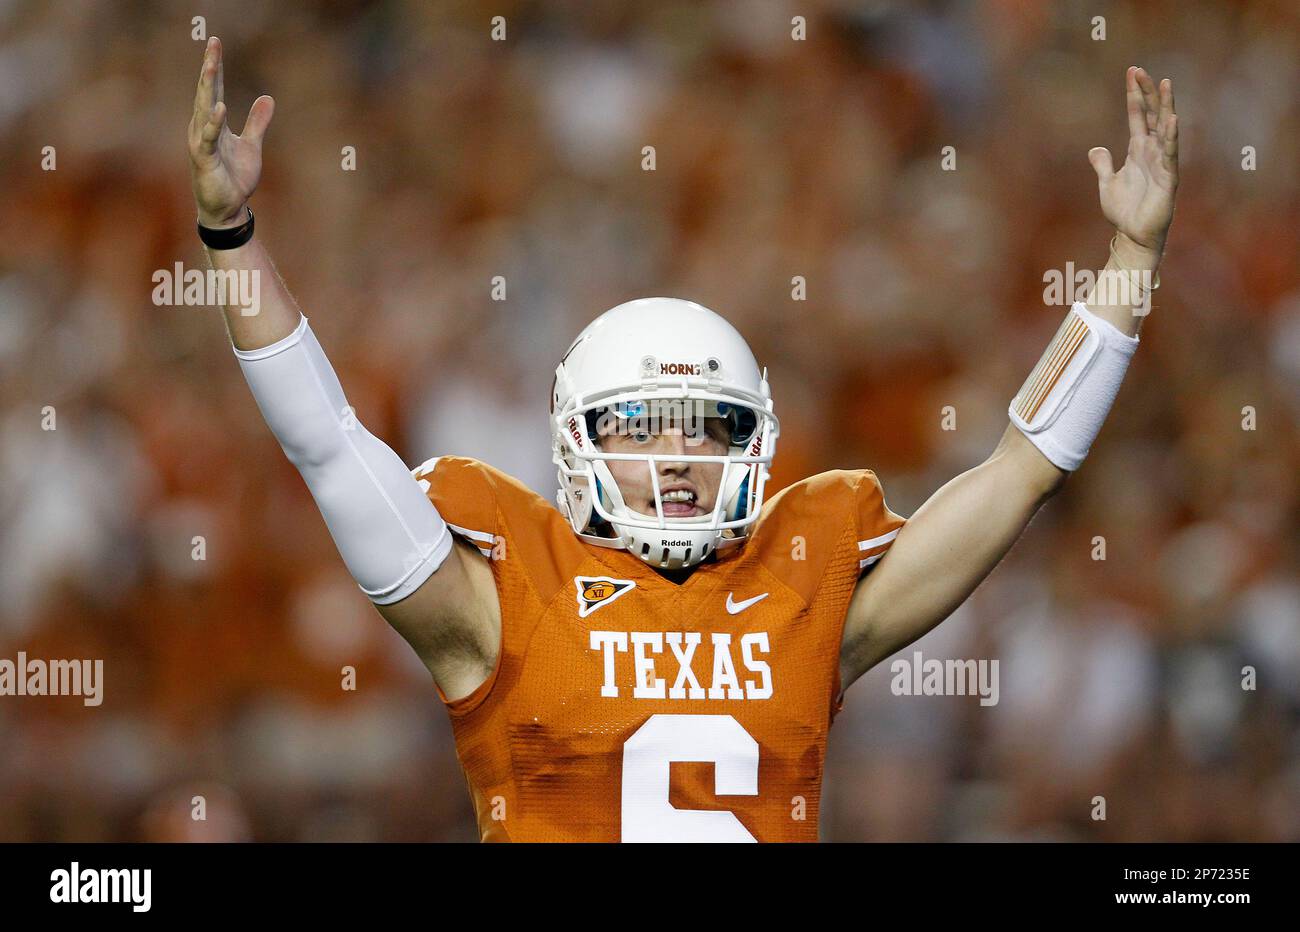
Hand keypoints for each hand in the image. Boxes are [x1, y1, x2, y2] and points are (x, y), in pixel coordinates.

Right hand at [188, 37, 274, 227]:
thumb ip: (257, 122)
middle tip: (213, 43)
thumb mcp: (252, 146)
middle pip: (207, 92)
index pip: (215, 89)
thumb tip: (268, 98)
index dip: (216, 67)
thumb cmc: (234, 178)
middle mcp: (203, 127)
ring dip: (208, 87)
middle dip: (210, 68)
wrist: (228, 209)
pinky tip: (220, 107)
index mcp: (214, 123)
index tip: (215, 43)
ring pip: (204, 109)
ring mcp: (202, 142)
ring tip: (212, 65)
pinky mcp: (204, 159)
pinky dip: (214, 122)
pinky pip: (209, 138)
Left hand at [1087, 66, 1178, 260]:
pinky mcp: (1168, 177)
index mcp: (1138, 150)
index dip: (1135, 95)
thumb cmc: (1124, 211)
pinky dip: (1171, 136)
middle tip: (1141, 70)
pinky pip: (1171, 153)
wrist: (1133, 236)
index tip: (1132, 72)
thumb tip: (1095, 149)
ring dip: (1165, 106)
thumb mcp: (1107, 183)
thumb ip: (1103, 165)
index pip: (1137, 116)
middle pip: (1152, 114)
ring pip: (1165, 128)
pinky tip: (1172, 119)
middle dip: (1147, 92)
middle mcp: (1153, 151)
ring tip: (1166, 83)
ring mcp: (1162, 162)